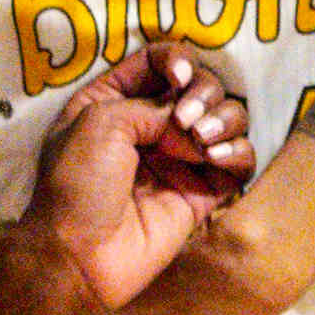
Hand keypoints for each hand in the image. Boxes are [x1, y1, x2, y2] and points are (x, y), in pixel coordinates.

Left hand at [14, 37, 247, 314]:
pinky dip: (237, 152)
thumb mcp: (98, 120)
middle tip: (185, 120)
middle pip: (200, 86)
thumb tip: (189, 118)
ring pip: (226, 119)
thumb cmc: (76, 185)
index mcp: (114, 101)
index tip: (178, 77)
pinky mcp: (201, 193)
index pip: (159, 60)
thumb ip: (150, 102)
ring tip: (201, 140)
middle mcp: (150, 126)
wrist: (80, 255)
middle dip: (203, 93)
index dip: (177, 59)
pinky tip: (215, 159)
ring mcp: (178, 160)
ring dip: (223, 119)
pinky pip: (238, 162)